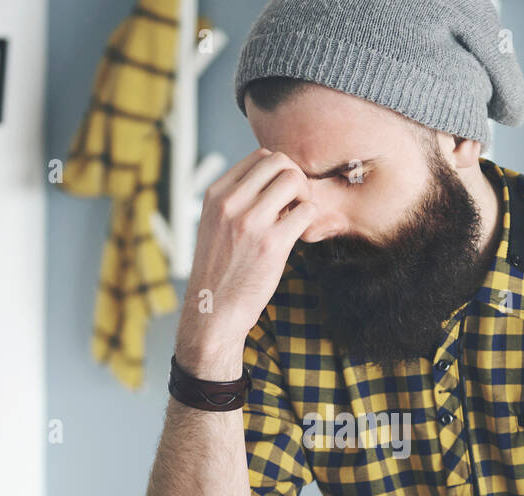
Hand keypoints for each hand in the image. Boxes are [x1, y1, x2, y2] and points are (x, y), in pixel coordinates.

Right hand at [175, 148, 317, 377]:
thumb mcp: (215, 225)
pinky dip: (310, 219)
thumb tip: (274, 181)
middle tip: (296, 203)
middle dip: (296, 178)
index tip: (281, 195)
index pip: (259, 157)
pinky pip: (307, 212)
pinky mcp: (272, 244)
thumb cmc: (220, 269)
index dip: (279, 172)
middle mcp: (231, 203)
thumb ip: (237, 200)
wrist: (213, 310)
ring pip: (295, 181)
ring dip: (305, 196)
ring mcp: (251, 222)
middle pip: (280, 162)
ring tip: (297, 218)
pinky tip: (300, 234)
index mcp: (216, 194)